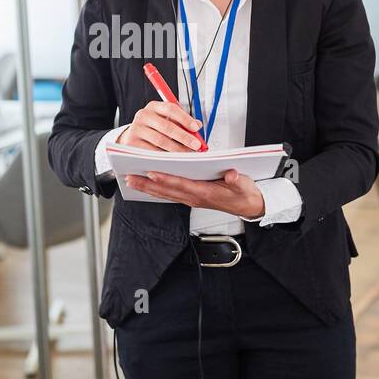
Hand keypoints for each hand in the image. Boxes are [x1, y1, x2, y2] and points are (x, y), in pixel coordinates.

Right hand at [119, 100, 203, 151]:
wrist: (133, 136)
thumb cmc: (155, 128)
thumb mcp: (168, 120)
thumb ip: (182, 121)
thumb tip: (198, 125)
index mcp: (154, 107)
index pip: (171, 109)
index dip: (184, 118)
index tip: (196, 128)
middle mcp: (143, 115)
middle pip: (166, 126)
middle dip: (184, 137)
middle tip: (196, 145)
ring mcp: (136, 129)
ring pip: (160, 141)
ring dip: (177, 149)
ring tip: (188, 154)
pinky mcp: (132, 143)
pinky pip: (152, 152)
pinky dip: (165, 157)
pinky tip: (174, 160)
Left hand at [124, 168, 264, 215]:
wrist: (249, 206)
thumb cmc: (244, 193)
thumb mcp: (245, 185)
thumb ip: (237, 180)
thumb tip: (231, 174)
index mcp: (206, 192)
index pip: (181, 184)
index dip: (165, 179)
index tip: (151, 172)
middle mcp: (195, 197)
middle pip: (167, 190)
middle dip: (147, 184)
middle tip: (129, 177)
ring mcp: (192, 199)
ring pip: (165, 194)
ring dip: (147, 188)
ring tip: (131, 181)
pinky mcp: (192, 198)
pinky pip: (170, 195)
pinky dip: (156, 190)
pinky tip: (147, 186)